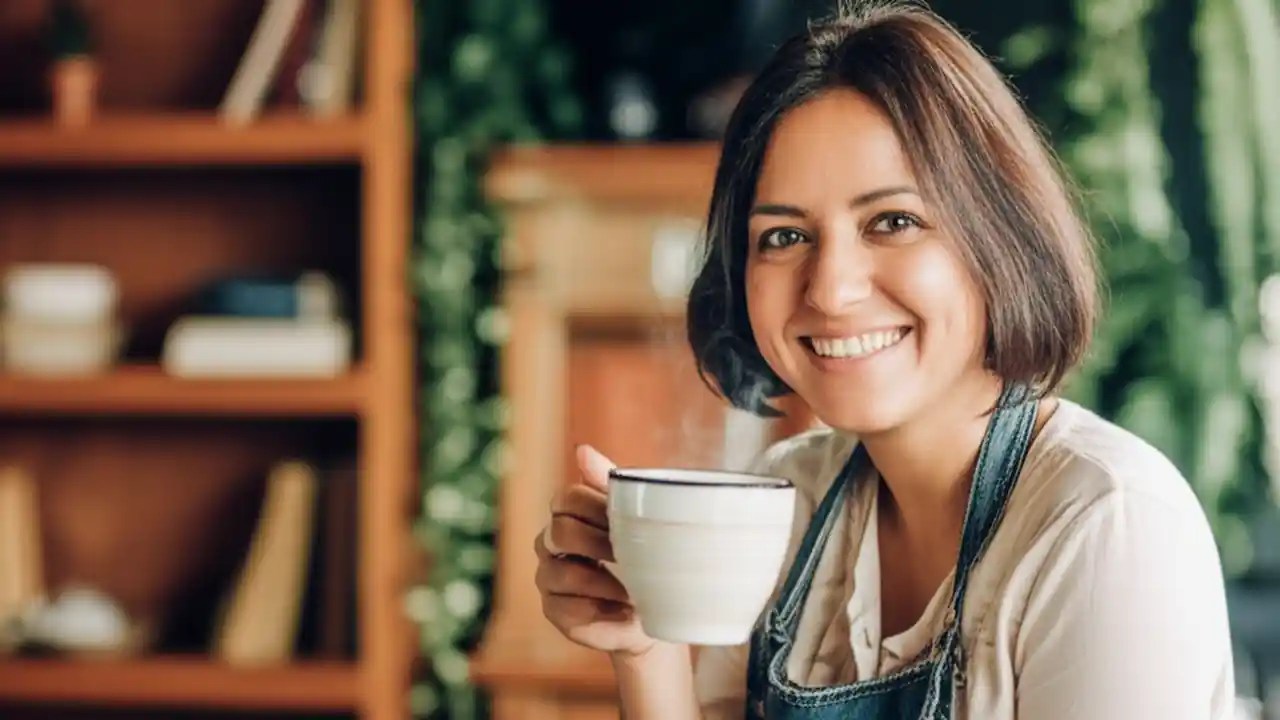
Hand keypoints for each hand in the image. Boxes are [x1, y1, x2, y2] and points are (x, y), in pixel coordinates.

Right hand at [534, 444, 656, 657]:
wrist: (655, 605)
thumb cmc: (643, 554)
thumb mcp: (632, 515)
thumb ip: (607, 483)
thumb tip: (582, 450)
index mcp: (568, 513)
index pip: (566, 498)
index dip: (595, 508)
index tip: (627, 522)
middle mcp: (550, 542)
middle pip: (560, 531)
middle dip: (600, 544)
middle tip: (631, 556)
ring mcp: (548, 578)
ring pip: (563, 573)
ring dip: (605, 582)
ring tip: (634, 590)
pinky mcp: (555, 611)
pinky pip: (568, 609)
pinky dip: (601, 609)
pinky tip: (624, 610)